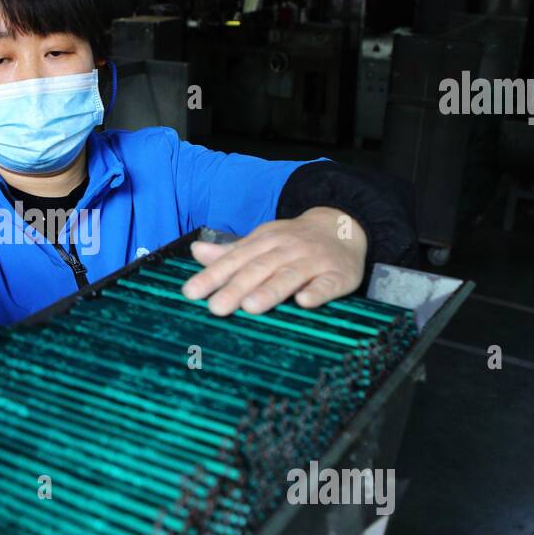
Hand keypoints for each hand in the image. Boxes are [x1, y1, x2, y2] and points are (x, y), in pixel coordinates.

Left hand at [181, 207, 366, 315]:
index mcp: (265, 241)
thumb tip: (195, 251)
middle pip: (258, 269)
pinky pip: (328, 284)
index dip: (213, 276)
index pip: (235, 260)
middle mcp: (287, 249)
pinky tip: (304, 303)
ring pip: (290, 276)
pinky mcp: (339, 274)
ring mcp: (314, 261)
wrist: (342, 226)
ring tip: (250, 307)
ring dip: (270, 291)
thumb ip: (230, 252)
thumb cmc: (293, 242)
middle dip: (236, 288)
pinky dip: (317, 292)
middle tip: (216, 308)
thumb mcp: (261, 241)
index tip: (191, 293)